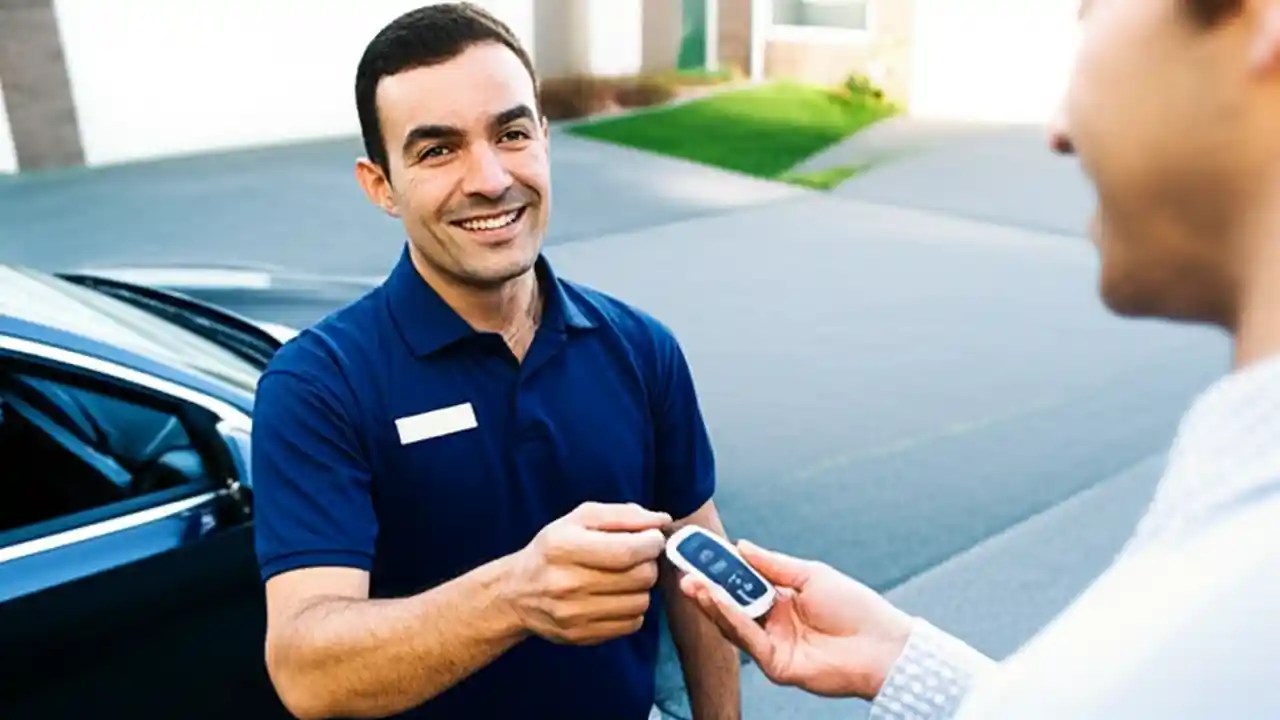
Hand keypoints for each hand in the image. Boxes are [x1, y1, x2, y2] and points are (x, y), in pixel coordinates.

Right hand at [507, 502, 671, 644]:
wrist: (517, 593)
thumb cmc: (554, 549)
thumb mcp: (580, 519)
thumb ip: (623, 515)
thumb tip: (662, 520)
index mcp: (564, 547)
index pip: (628, 550)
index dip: (652, 543)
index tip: (653, 538)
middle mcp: (567, 583)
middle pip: (639, 577)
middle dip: (649, 563)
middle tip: (640, 557)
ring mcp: (574, 614)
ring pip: (640, 602)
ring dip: (642, 587)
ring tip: (627, 577)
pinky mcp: (582, 636)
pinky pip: (632, 624)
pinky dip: (633, 609)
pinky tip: (618, 597)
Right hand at [679, 540, 912, 699]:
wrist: (882, 644)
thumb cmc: (855, 607)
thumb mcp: (810, 575)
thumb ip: (772, 564)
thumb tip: (741, 545)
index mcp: (782, 599)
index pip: (742, 582)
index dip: (720, 569)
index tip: (697, 552)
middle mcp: (773, 623)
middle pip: (732, 604)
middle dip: (707, 587)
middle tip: (683, 569)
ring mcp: (772, 645)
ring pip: (733, 623)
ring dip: (711, 602)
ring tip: (691, 583)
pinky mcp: (776, 665)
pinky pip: (748, 639)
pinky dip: (730, 618)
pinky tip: (716, 600)